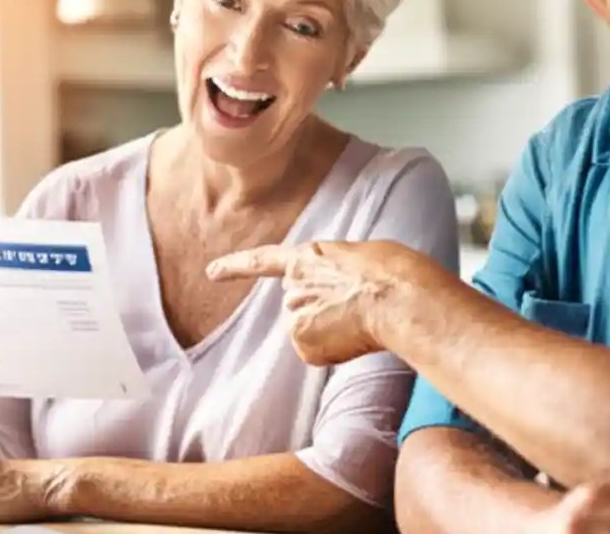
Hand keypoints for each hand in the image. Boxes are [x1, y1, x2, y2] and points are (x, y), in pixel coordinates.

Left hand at [207, 240, 456, 364]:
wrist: (397, 299)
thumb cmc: (393, 273)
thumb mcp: (360, 257)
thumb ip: (335, 273)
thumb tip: (340, 300)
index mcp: (308, 257)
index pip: (264, 261)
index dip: (237, 266)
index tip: (212, 271)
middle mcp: (293, 286)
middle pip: (301, 306)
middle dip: (323, 311)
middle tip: (357, 307)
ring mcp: (295, 316)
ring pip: (309, 331)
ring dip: (331, 331)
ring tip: (361, 320)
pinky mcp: (303, 345)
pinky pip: (317, 353)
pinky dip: (336, 350)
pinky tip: (356, 337)